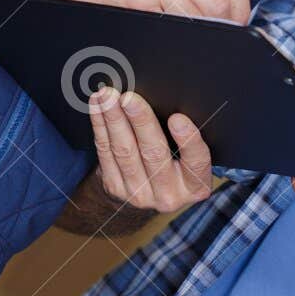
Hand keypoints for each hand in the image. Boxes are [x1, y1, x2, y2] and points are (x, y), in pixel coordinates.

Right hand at [37, 0, 249, 23]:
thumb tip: (221, 13)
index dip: (241, 11)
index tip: (236, 28)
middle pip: (224, 1)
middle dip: (226, 28)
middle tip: (217, 43)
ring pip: (204, 15)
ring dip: (203, 35)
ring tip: (192, 44)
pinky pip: (174, 23)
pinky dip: (177, 37)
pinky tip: (167, 40)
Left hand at [88, 85, 213, 213]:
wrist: (148, 198)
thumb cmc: (177, 169)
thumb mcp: (191, 163)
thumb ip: (185, 140)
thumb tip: (169, 103)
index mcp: (195, 186)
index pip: (196, 162)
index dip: (188, 140)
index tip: (177, 118)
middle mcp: (168, 195)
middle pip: (154, 154)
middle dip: (140, 121)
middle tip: (129, 98)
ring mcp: (139, 194)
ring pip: (124, 151)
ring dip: (114, 119)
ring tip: (108, 96)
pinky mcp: (116, 188)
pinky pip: (105, 152)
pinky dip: (100, 126)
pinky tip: (98, 107)